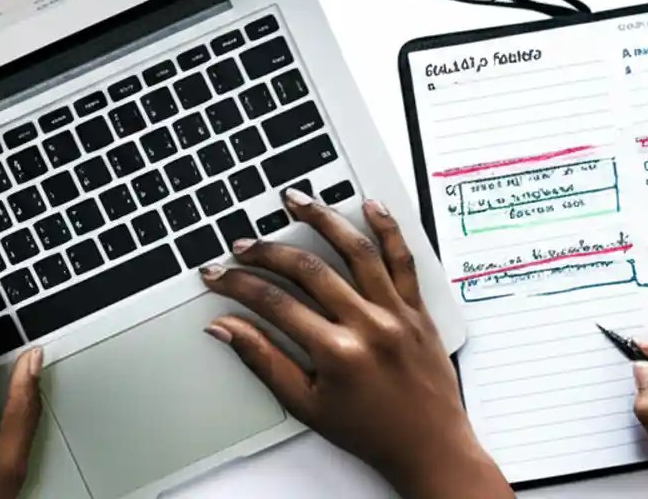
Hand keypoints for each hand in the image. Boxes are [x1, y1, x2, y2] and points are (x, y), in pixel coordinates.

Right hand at [199, 189, 510, 498]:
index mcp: (336, 353)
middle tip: (244, 244)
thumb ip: (264, 361)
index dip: (238, 284)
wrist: (429, 446)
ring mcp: (396, 312)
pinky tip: (370, 206)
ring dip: (323, 220)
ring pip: (356, 251)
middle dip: (268, 251)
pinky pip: (403, 259)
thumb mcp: (306, 405)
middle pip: (308, 271)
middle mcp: (367, 325)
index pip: (274, 303)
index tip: (218, 275)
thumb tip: (226, 329)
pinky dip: (388, 229)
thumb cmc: (370, 431)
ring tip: (296, 200)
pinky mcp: (418, 308)